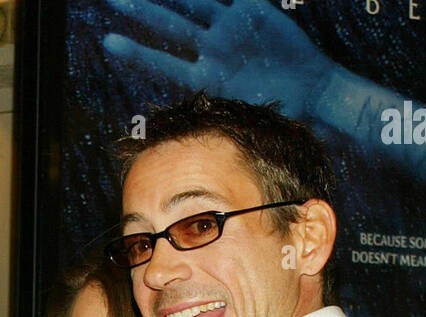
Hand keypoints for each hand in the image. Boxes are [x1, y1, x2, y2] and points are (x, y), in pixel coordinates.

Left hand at [103, 0, 332, 120]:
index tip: (109, 43)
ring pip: (192, 4)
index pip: (164, 63)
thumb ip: (226, 143)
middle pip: (171, 28)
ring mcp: (229, 30)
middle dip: (143, 14)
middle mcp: (213, 51)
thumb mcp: (252, 132)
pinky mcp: (249, 11)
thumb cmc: (283, 120)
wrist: (316, 91)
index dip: (138, 52)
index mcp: (208, 77)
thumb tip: (205, 190)